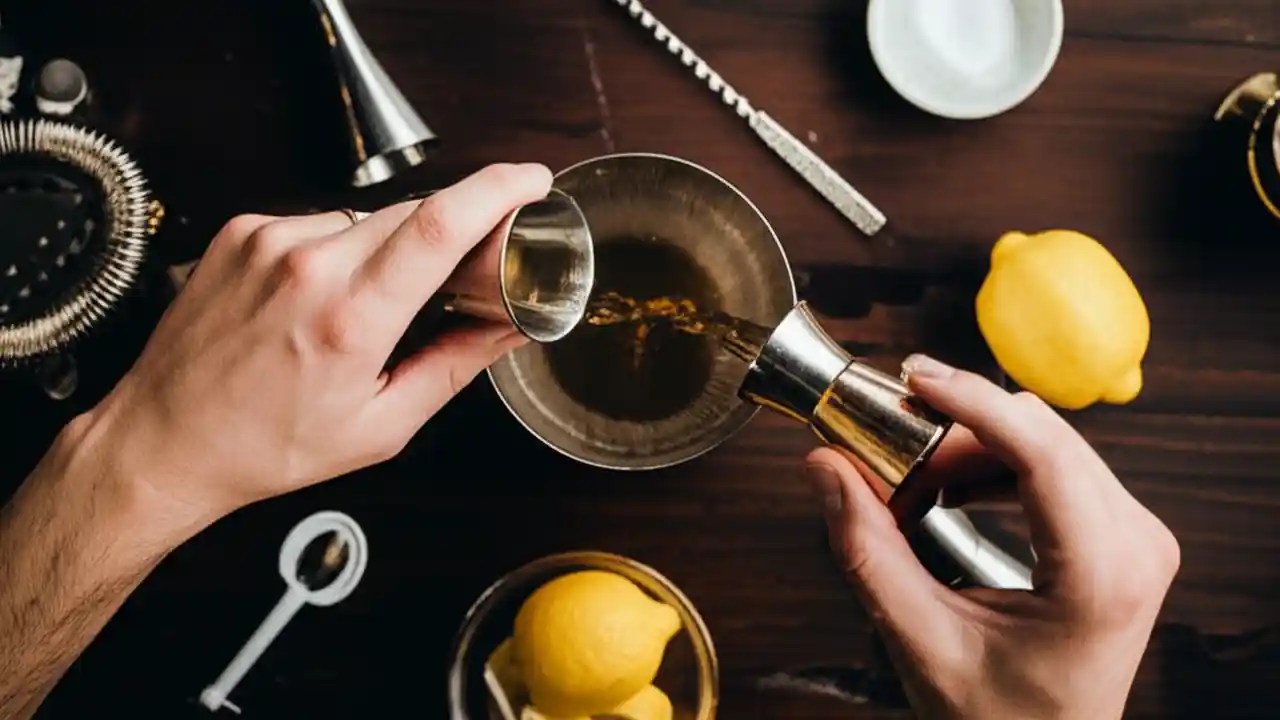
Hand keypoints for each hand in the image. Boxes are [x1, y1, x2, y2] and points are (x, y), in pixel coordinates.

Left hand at [83, 163, 551, 528]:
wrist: (166, 439)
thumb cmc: (268, 445)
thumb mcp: (381, 426)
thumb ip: (455, 366)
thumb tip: (509, 327)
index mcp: (350, 319)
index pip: (438, 225)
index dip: (497, 190)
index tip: (532, 180)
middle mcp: (307, 266)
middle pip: (414, 212)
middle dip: (451, 232)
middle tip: (458, 274)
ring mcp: (268, 240)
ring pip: (368, 217)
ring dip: (389, 248)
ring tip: (364, 308)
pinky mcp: (243, 230)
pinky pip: (321, 222)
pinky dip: (338, 251)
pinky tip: (318, 297)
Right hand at [804, 354, 1179, 719]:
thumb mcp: (921, 642)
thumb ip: (866, 552)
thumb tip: (824, 466)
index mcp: (1102, 575)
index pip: (1042, 450)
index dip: (972, 401)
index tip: (913, 378)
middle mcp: (1136, 543)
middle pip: (1040, 434)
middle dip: (955, 426)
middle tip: (886, 441)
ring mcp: (1138, 535)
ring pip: (1046, 441)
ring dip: (970, 447)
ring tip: (911, 485)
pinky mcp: (1122, 533)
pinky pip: (1056, 464)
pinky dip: (993, 464)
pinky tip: (949, 492)